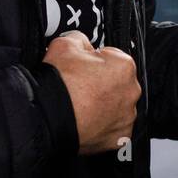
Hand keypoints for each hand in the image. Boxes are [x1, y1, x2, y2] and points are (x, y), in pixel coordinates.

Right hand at [43, 32, 139, 154]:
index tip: (83, 68)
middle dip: (101, 84)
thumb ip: (80, 39)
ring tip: (81, 106)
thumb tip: (82, 42)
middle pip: (117, 84)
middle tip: (80, 87)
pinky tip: (86, 121)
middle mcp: (131, 92)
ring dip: (103, 106)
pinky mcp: (118, 138)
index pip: (113, 58)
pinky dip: (102, 127)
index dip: (94, 61)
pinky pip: (113, 129)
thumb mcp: (64, 44)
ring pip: (116, 107)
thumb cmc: (57, 85)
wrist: (47, 117)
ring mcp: (126, 117)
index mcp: (123, 66)